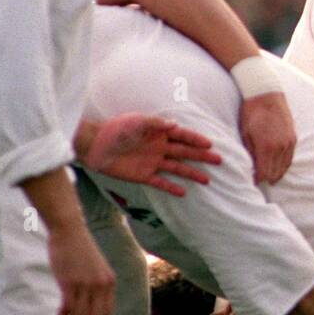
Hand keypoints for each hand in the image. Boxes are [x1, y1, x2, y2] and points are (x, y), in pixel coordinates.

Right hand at [47, 224, 114, 314]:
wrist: (69, 231)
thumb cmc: (79, 250)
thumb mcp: (95, 270)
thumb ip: (95, 287)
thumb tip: (88, 308)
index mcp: (110, 283)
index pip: (107, 314)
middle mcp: (101, 286)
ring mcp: (86, 285)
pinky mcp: (70, 283)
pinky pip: (67, 310)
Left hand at [83, 113, 220, 195]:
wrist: (94, 145)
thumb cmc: (115, 129)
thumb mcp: (135, 121)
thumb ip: (155, 123)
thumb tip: (175, 124)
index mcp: (159, 133)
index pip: (183, 136)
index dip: (196, 140)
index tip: (210, 144)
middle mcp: (160, 148)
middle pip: (185, 153)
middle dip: (202, 156)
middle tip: (218, 161)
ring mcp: (153, 162)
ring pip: (177, 168)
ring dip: (192, 174)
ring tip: (207, 180)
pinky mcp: (143, 176)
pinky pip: (161, 183)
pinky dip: (172, 188)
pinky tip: (183, 193)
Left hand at [240, 92, 295, 184]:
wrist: (266, 94)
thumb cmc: (251, 113)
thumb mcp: (245, 134)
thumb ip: (250, 153)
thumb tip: (251, 168)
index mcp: (266, 147)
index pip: (264, 173)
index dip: (258, 180)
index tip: (252, 182)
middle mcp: (280, 147)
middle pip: (275, 173)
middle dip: (266, 178)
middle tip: (259, 180)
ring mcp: (289, 143)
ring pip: (284, 167)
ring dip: (276, 173)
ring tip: (268, 177)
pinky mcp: (293, 138)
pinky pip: (290, 158)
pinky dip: (283, 165)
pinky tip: (278, 168)